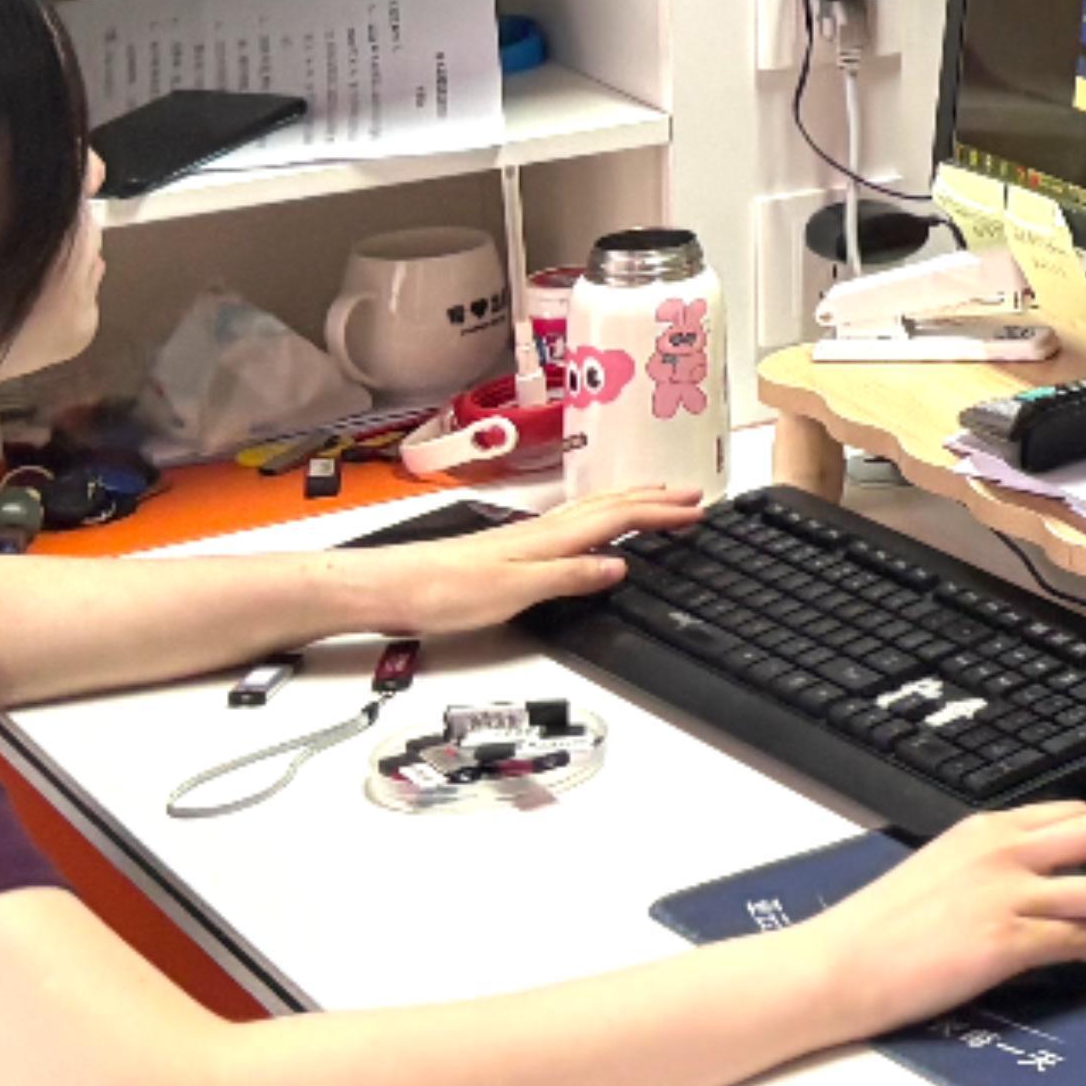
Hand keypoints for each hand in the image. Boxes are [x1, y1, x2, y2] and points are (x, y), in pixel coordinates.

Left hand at [335, 486, 704, 640]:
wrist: (387, 588)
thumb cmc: (443, 591)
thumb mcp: (514, 592)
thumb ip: (569, 577)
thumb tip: (619, 566)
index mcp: (550, 540)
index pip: (618, 520)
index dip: (660, 514)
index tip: (698, 510)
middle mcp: (542, 531)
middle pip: (609, 506)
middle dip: (654, 498)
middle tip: (694, 494)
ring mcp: (526, 537)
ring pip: (592, 511)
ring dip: (630, 501)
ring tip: (657, 497)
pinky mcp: (510, 548)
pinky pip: (573, 524)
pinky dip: (600, 516)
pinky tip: (594, 527)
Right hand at [797, 799, 1085, 1031]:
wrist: (834, 966)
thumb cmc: (877, 928)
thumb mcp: (941, 869)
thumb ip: (993, 863)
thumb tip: (1041, 880)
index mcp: (989, 827)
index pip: (1078, 812)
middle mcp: (1005, 850)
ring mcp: (1007, 894)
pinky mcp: (1005, 942)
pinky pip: (1083, 939)